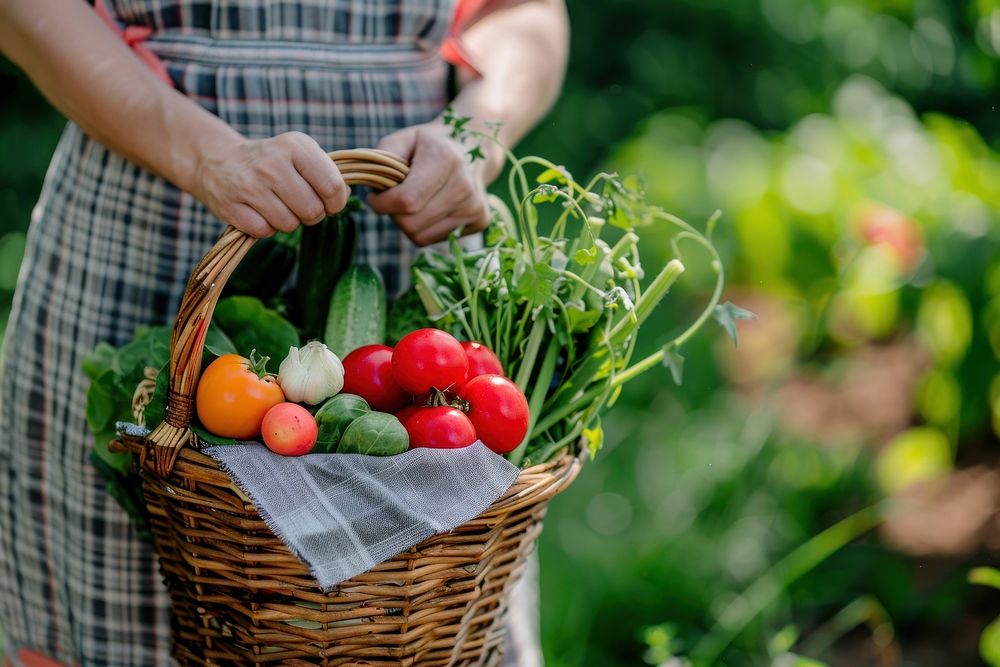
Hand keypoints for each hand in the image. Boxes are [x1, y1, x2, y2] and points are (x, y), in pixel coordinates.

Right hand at [192, 132, 348, 237]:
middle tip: (301, 205)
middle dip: (312, 215)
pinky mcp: (231, 206)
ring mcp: (249, 185)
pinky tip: (260, 212)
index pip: (332, 187)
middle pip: (313, 211)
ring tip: (278, 206)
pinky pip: (265, 231)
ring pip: (289, 224)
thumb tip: (344, 195)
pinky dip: (267, 227)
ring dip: (289, 222)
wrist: (218, 160)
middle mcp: (272, 163)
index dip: (336, 203)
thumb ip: (328, 173)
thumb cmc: (272, 161)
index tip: (329, 203)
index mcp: (295, 146)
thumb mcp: (301, 153)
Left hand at [367, 122, 499, 245]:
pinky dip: (425, 228)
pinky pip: (435, 239)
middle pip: (411, 223)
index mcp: (445, 160)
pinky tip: (431, 209)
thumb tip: (374, 186)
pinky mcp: (480, 221)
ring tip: (414, 202)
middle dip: (394, 214)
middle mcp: (464, 186)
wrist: (474, 148)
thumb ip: (385, 157)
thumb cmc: (430, 145)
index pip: (406, 200)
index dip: (382, 204)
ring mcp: (475, 206)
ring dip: (408, 223)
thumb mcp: (404, 139)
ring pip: (420, 236)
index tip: (375, 197)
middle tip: (396, 198)